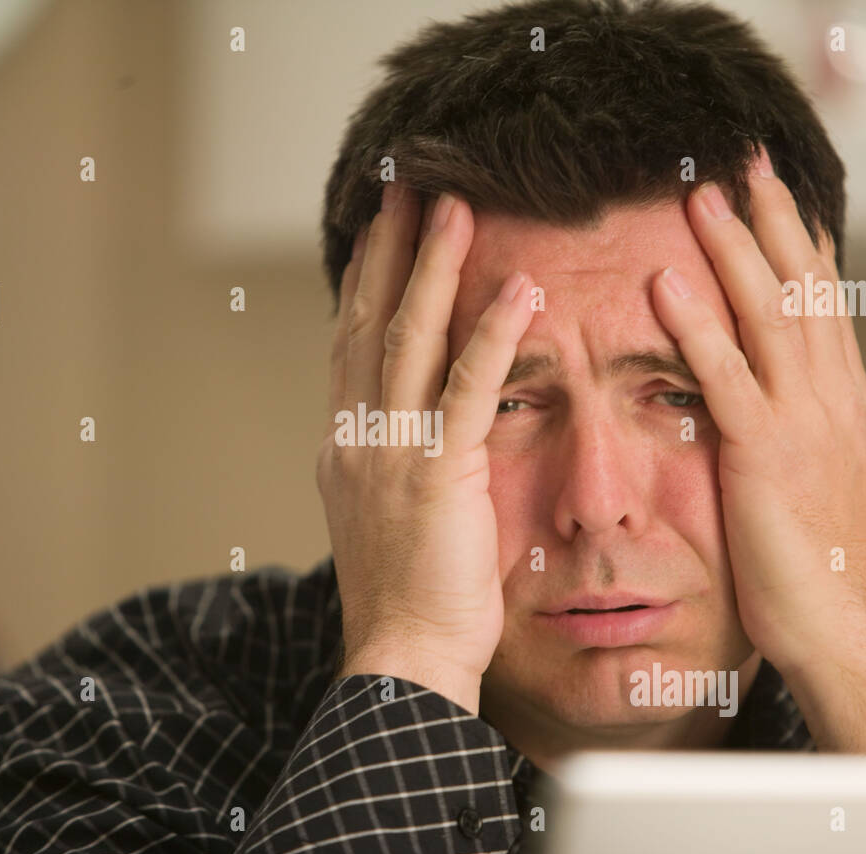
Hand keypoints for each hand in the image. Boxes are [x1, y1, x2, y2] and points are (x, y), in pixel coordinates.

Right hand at [318, 181, 533, 714]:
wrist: (402, 656)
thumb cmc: (406, 598)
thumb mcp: (384, 516)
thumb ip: (392, 460)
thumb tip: (409, 427)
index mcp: (346, 445)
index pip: (353, 344)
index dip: (365, 280)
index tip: (379, 228)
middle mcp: (358, 436)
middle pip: (371, 321)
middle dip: (388, 248)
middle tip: (405, 184)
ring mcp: (392, 452)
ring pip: (411, 338)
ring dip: (435, 266)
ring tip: (457, 206)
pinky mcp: (437, 474)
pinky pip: (468, 388)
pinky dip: (493, 334)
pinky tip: (519, 289)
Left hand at [650, 147, 865, 750]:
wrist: (846, 632)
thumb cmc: (823, 571)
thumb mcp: (816, 484)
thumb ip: (794, 432)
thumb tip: (767, 401)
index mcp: (845, 406)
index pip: (824, 307)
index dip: (800, 247)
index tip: (777, 196)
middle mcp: (834, 401)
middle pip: (804, 290)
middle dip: (774, 221)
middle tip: (744, 160)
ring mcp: (805, 424)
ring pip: (770, 315)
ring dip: (735, 249)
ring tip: (701, 195)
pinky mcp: (766, 457)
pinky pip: (727, 377)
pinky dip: (700, 325)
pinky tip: (670, 282)